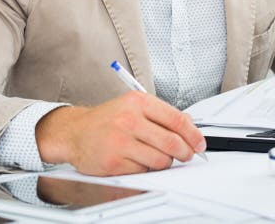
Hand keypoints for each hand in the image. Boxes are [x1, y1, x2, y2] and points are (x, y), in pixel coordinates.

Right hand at [35, 91, 205, 175]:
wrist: (75, 132)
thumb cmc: (108, 120)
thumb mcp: (134, 106)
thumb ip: (161, 115)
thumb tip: (190, 128)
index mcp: (138, 102)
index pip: (176, 119)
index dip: (193, 134)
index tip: (199, 143)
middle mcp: (129, 120)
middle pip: (172, 142)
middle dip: (185, 152)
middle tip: (185, 155)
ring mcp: (121, 141)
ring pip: (160, 160)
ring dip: (164, 162)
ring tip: (154, 155)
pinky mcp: (114, 161)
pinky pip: (143, 171)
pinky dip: (145, 168)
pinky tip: (135, 160)